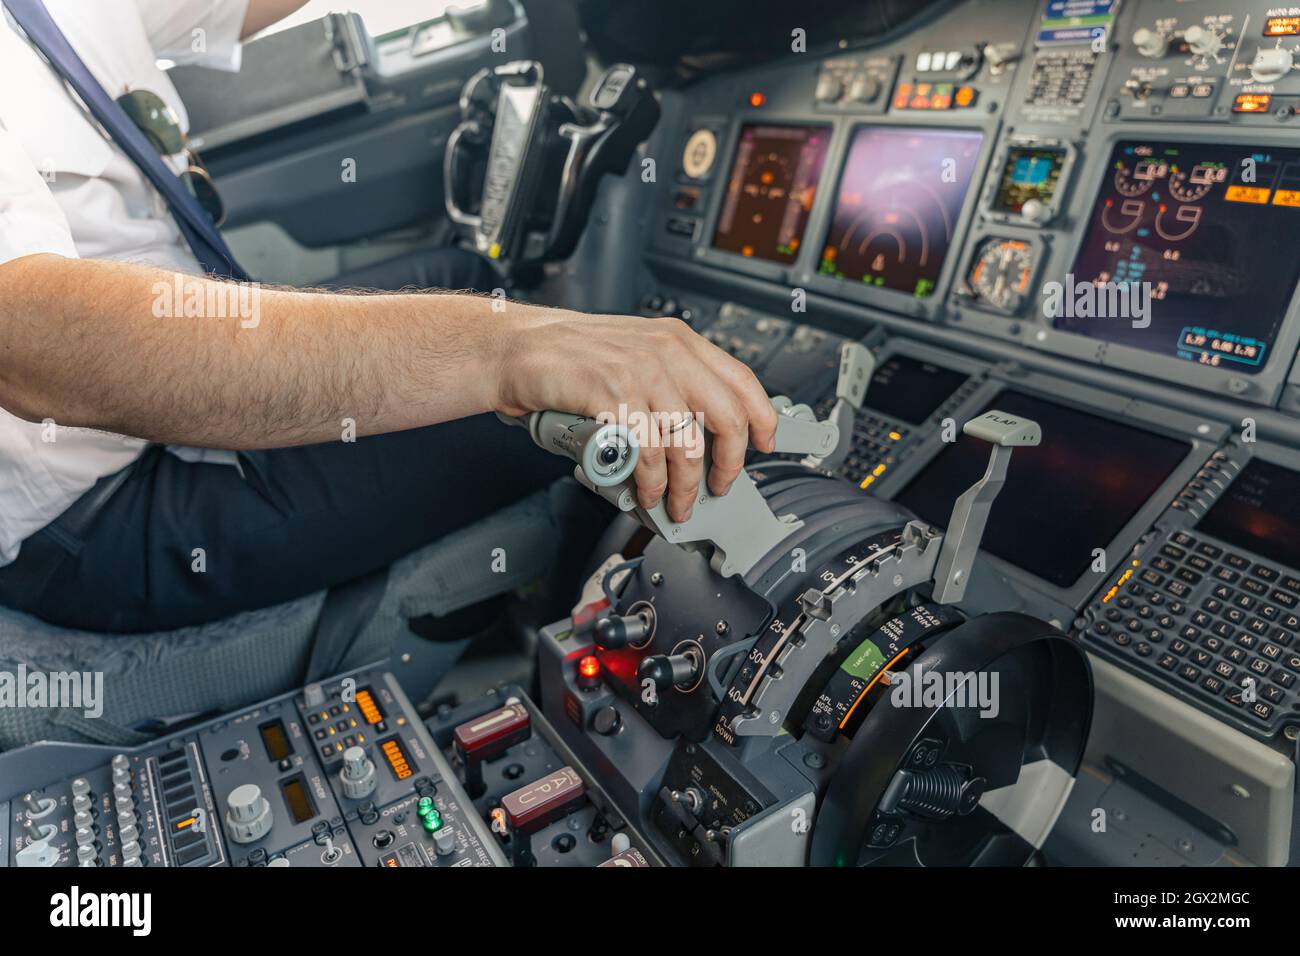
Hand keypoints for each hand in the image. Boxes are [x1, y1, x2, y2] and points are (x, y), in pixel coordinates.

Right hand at [493, 311, 777, 521]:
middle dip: (728, 465)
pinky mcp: (614, 397)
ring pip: (688, 444)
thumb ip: (672, 382)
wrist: (518, 350)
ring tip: (676, 503)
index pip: (742, 380)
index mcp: (679, 341)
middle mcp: (667, 352)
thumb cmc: (571, 358)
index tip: (766, 445)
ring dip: (686, 487)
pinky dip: (652, 482)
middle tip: (719, 488)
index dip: (763, 418)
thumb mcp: (636, 354)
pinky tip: (647, 491)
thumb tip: (700, 431)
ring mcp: (641, 373)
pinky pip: (649, 452)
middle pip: (727, 417)